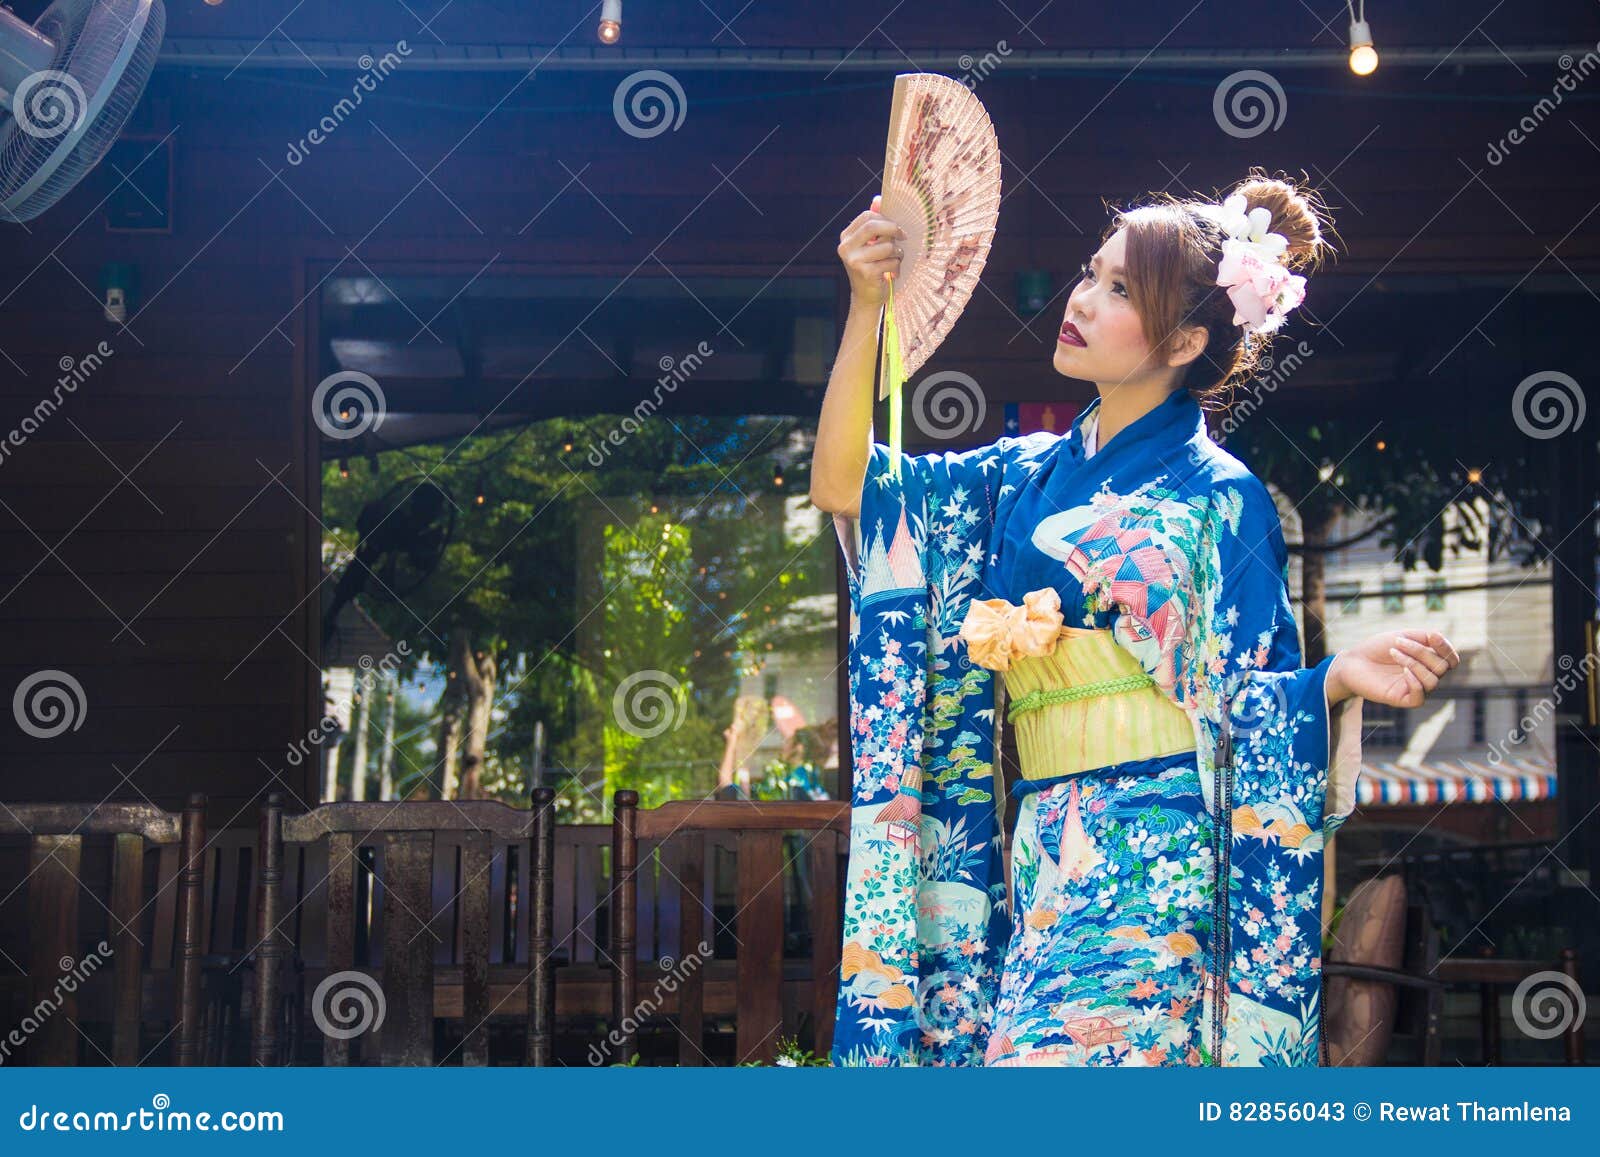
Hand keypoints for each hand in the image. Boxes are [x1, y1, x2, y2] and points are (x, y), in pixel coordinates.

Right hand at [837, 193, 904, 308]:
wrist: (866, 298)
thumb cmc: (872, 268)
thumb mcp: (872, 244)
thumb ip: (875, 223)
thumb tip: (878, 198)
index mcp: (846, 237)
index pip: (867, 216)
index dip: (886, 219)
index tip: (897, 229)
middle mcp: (845, 248)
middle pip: (873, 226)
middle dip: (893, 230)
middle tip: (904, 237)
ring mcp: (853, 261)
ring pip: (886, 246)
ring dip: (897, 252)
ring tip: (896, 260)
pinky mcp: (865, 273)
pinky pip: (890, 261)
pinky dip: (896, 266)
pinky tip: (892, 273)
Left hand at [1326, 629, 1460, 707]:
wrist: (1352, 660)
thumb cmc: (1376, 648)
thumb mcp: (1402, 636)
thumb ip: (1424, 637)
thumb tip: (1439, 638)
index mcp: (1428, 661)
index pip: (1451, 660)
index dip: (1447, 648)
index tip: (1432, 636)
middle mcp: (1425, 676)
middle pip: (1441, 668)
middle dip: (1421, 651)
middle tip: (1398, 642)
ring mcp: (1414, 688)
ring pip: (1432, 681)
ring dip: (1414, 663)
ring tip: (1393, 653)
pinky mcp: (1402, 700)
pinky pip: (1420, 697)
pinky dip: (1414, 682)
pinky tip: (1402, 670)